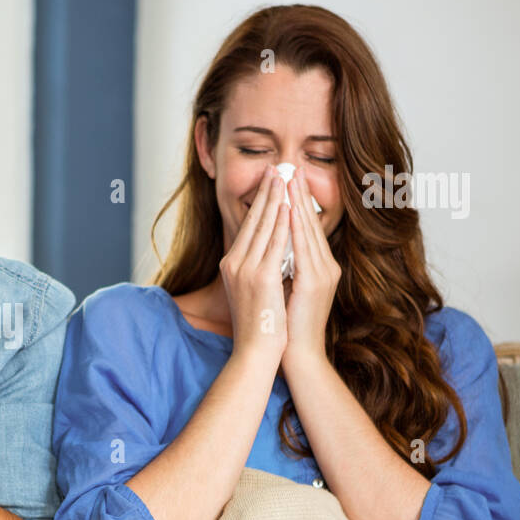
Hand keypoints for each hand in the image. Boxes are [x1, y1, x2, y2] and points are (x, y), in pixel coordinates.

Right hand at [219, 164, 289, 366]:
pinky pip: (274, 243)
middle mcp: (234, 263)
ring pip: (264, 226)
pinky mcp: (260, 277)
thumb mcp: (256, 291)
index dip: (260, 202)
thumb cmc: (262, 326)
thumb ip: (262, 267)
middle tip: (277, 167)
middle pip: (253, 220)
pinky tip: (288, 205)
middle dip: (266, 192)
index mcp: (232, 265)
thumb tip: (276, 249)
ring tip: (284, 177)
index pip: (248, 227)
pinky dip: (281, 222)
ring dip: (275, 199)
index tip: (270, 182)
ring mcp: (245, 269)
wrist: (257, 351)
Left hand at [282, 166, 339, 371]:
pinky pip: (304, 248)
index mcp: (319, 267)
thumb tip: (273, 247)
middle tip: (288, 167)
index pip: (306, 228)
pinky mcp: (314, 283)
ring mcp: (322, 274)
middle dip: (298, 194)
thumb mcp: (289, 289)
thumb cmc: (289, 326)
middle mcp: (325, 267)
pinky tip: (289, 210)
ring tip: (289, 178)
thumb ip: (287, 266)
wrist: (298, 355)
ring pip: (308, 230)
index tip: (286, 180)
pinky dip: (296, 228)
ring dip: (298, 202)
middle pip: (310, 223)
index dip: (297, 202)